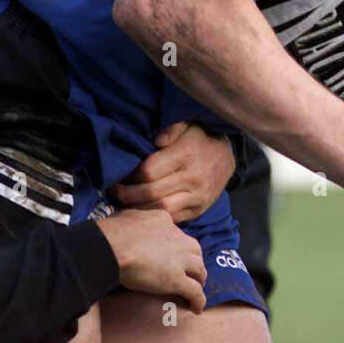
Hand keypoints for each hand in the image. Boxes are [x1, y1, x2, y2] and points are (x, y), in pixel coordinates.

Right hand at [96, 209, 207, 312]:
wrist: (111, 246)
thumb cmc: (110, 232)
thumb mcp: (127, 216)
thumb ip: (136, 221)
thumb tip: (131, 225)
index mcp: (164, 220)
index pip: (177, 234)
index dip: (177, 245)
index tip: (173, 253)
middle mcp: (177, 238)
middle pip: (194, 250)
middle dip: (195, 260)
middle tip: (191, 271)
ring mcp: (179, 259)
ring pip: (199, 269)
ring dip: (199, 279)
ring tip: (197, 288)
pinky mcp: (176, 279)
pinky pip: (194, 291)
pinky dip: (198, 300)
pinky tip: (197, 308)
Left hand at [114, 122, 235, 222]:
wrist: (228, 155)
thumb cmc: (201, 138)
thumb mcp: (187, 124)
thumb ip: (170, 129)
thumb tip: (155, 140)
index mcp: (185, 155)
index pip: (148, 172)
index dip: (130, 176)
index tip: (120, 174)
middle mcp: (192, 178)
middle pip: (151, 193)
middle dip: (127, 195)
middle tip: (115, 191)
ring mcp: (197, 197)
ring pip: (161, 210)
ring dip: (139, 209)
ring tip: (125, 202)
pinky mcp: (199, 209)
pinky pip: (173, 218)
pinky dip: (156, 216)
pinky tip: (144, 209)